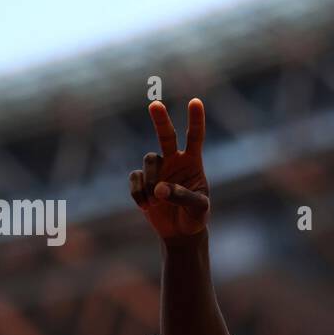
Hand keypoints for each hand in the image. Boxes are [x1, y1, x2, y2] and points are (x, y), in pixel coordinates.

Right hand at [129, 98, 209, 237]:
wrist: (180, 232)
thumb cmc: (195, 217)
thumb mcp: (197, 208)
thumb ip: (182, 196)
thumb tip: (160, 188)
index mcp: (193, 163)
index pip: (195, 137)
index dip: (195, 120)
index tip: (195, 102)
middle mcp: (174, 160)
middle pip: (166, 135)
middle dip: (160, 120)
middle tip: (155, 105)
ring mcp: (157, 170)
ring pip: (148, 160)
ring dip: (151, 180)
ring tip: (157, 201)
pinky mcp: (142, 181)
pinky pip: (135, 179)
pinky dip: (139, 194)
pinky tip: (148, 207)